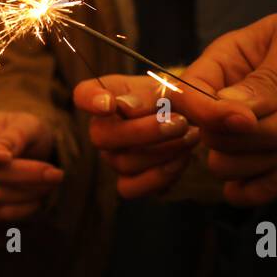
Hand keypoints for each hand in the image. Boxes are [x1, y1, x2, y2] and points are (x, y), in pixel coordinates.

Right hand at [0, 111, 62, 220]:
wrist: (22, 150)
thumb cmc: (19, 130)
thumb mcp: (23, 122)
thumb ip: (15, 134)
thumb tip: (5, 151)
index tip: (6, 156)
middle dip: (23, 174)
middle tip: (55, 172)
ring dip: (29, 191)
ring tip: (54, 179)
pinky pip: (0, 213)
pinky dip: (25, 207)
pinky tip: (43, 194)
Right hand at [71, 75, 200, 198]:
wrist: (193, 120)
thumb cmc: (175, 99)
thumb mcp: (166, 88)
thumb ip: (147, 96)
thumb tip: (126, 107)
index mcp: (108, 96)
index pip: (84, 94)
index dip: (90, 100)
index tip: (108, 104)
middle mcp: (103, 128)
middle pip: (101, 136)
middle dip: (144, 131)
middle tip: (180, 122)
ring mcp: (114, 156)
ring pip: (122, 163)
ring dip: (163, 151)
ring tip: (191, 135)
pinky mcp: (129, 181)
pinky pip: (131, 188)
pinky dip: (160, 176)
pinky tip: (182, 158)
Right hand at [170, 11, 276, 204]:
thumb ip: (268, 76)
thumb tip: (230, 111)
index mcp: (222, 62)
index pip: (184, 95)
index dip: (207, 115)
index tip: (248, 120)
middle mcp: (224, 102)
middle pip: (211, 137)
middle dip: (264, 135)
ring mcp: (245, 135)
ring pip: (226, 166)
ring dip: (273, 155)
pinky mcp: (266, 161)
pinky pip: (240, 191)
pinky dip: (262, 187)